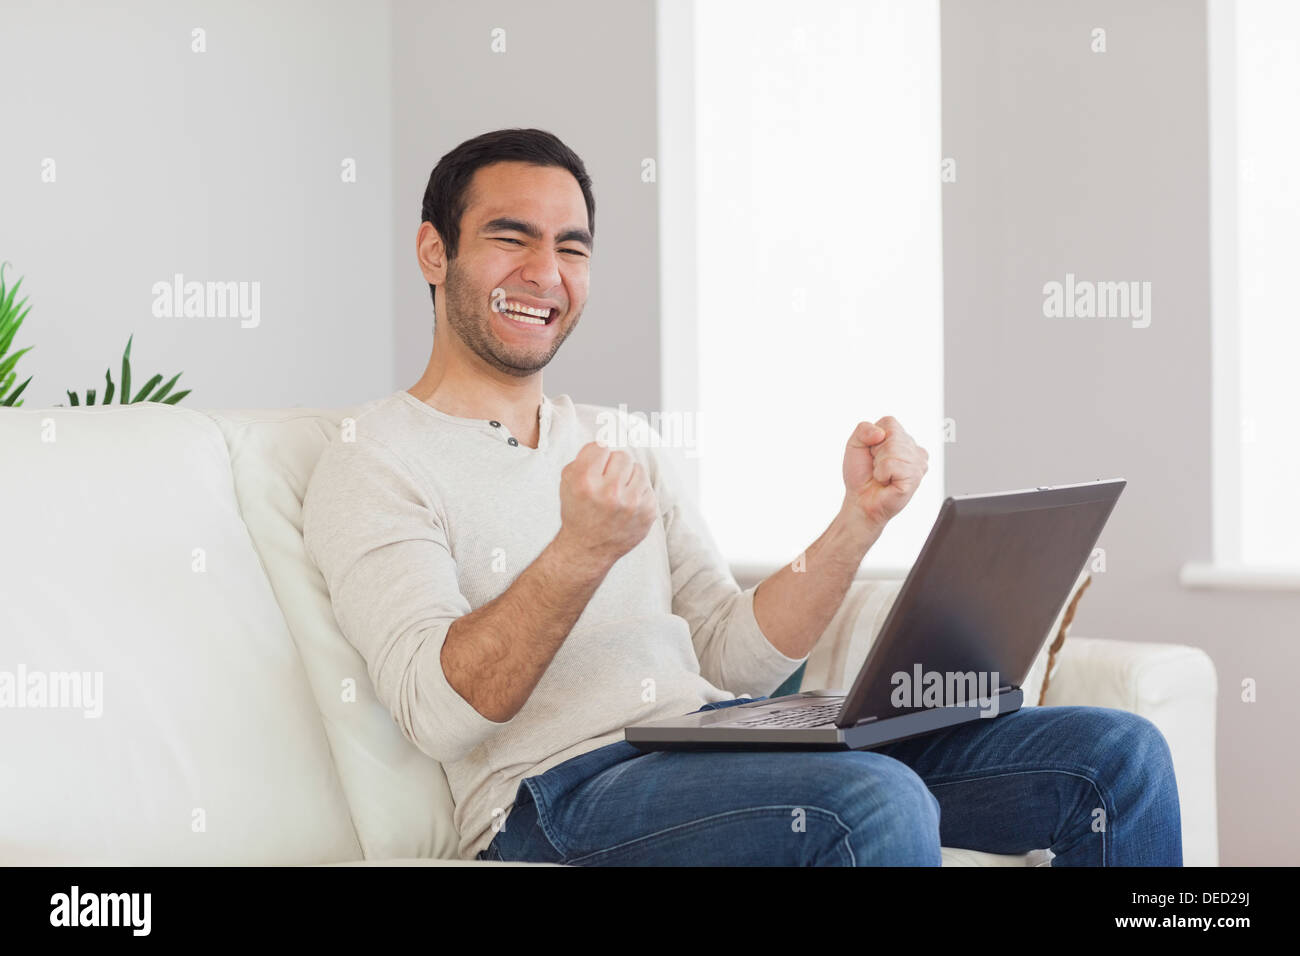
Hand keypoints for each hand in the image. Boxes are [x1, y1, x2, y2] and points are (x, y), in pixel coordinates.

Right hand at [555, 442, 658, 572]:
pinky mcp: (648, 512)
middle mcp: (609, 492)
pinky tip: (626, 506)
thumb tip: (608, 438)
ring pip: (638, 468)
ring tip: (617, 494)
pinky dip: (638, 493)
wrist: (588, 549)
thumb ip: (585, 455)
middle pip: (622, 455)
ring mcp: (631, 504)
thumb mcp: (567, 481)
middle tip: (606, 483)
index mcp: (585, 482)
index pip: (601, 446)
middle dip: (613, 466)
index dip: (597, 457)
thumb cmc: (578, 510)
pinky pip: (647, 486)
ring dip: (628, 478)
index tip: (594, 470)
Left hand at [842, 417, 928, 534]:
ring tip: (882, 475)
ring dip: (879, 465)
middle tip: (877, 467)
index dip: (873, 438)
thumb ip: (863, 430)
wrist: (860, 500)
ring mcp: (917, 463)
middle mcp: (913, 448)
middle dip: (876, 452)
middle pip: (892, 436)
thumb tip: (880, 433)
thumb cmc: (861, 474)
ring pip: (893, 450)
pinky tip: (887, 481)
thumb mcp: (855, 445)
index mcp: (902, 438)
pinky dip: (882, 474)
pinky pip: (892, 464)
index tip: (872, 453)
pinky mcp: (915, 477)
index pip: (889, 422)